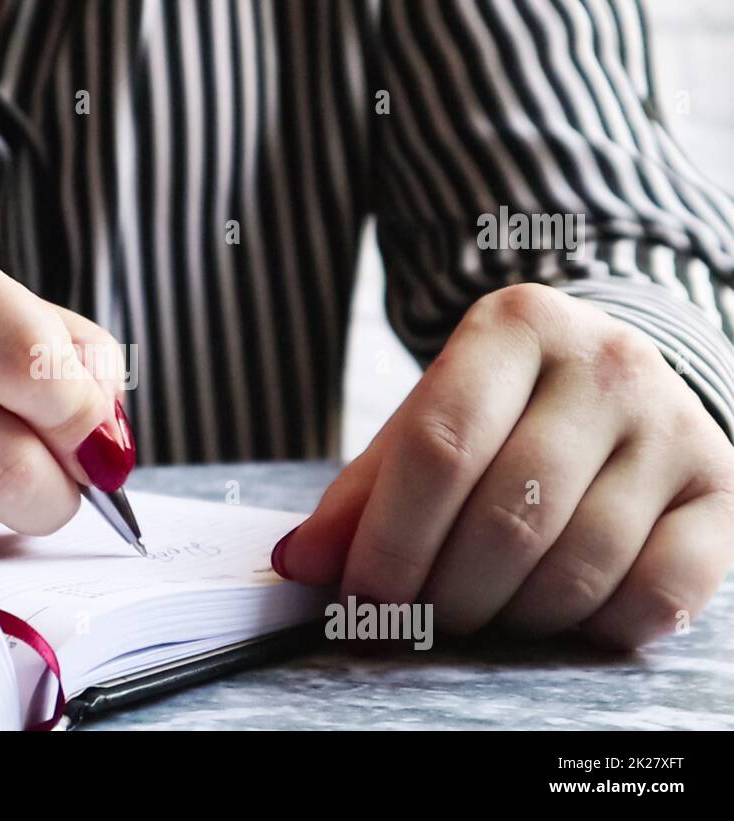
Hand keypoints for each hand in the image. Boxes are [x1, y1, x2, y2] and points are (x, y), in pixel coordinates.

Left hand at [274, 283, 733, 647]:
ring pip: (578, 562)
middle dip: (443, 593)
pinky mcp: (721, 485)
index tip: (359, 599)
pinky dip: (597, 627)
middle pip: (507, 514)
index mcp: (515, 326)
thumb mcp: (425, 422)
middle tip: (413, 620)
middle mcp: (607, 362)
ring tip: (475, 616)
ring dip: (510, 617)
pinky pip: (660, 591)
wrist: (613, 378)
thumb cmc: (500, 411)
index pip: (439, 446)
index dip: (389, 542)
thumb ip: (361, 492)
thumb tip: (299, 565)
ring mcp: (673, 422)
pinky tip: (558, 618)